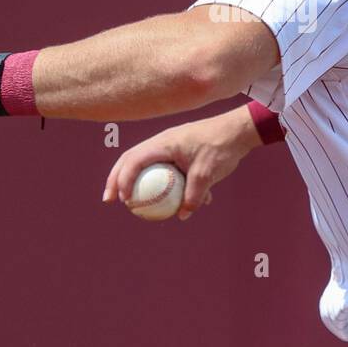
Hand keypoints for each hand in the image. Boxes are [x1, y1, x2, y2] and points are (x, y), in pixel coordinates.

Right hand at [102, 106, 263, 220]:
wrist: (238, 132)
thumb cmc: (221, 147)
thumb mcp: (207, 173)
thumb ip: (194, 195)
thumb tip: (182, 214)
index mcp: (164, 143)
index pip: (135, 160)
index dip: (124, 179)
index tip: (124, 200)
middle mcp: (162, 142)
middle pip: (130, 160)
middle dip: (116, 179)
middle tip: (109, 200)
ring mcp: (168, 146)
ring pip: (144, 165)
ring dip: (134, 182)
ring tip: (126, 201)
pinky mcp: (178, 153)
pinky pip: (161, 169)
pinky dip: (158, 184)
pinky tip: (169, 203)